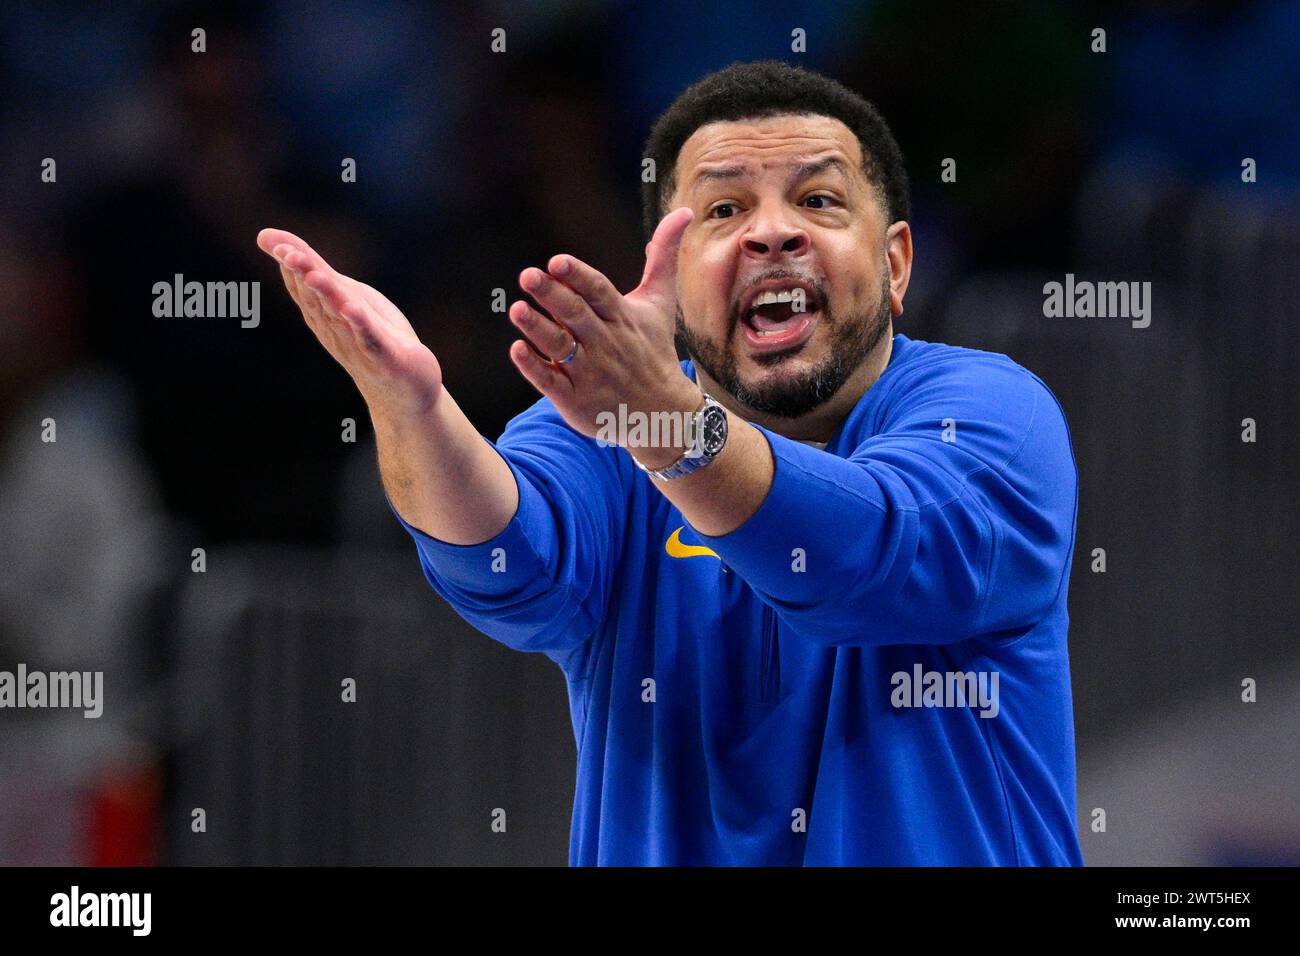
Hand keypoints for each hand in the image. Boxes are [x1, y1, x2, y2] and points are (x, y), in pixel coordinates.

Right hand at [256, 228, 442, 414]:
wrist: (403, 390)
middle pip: (317, 299)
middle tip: (288, 254)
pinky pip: (370, 340)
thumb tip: (263, 235)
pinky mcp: (385, 359)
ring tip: (315, 275)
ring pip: (339, 316)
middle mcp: (335, 329)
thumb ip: (311, 266)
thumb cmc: (370, 336)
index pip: (303, 287)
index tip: (278, 244)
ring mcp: (358, 345)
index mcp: (323, 315)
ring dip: (327, 295)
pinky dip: (360, 325)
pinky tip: (352, 309)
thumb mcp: (342, 293)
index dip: (292, 265)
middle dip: (304, 275)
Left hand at [507, 207, 699, 443]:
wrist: (661, 414)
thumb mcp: (660, 303)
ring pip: (560, 347)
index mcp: (622, 317)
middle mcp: (605, 343)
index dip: (579, 276)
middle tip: (529, 275)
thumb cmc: (653, 350)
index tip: (558, 261)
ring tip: (516, 309)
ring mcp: (590, 373)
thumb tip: (684, 211)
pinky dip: (535, 368)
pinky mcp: (575, 400)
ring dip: (538, 328)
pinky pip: (551, 382)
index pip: (599, 292)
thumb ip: (663, 257)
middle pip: (576, 316)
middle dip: (552, 296)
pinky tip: (517, 350)